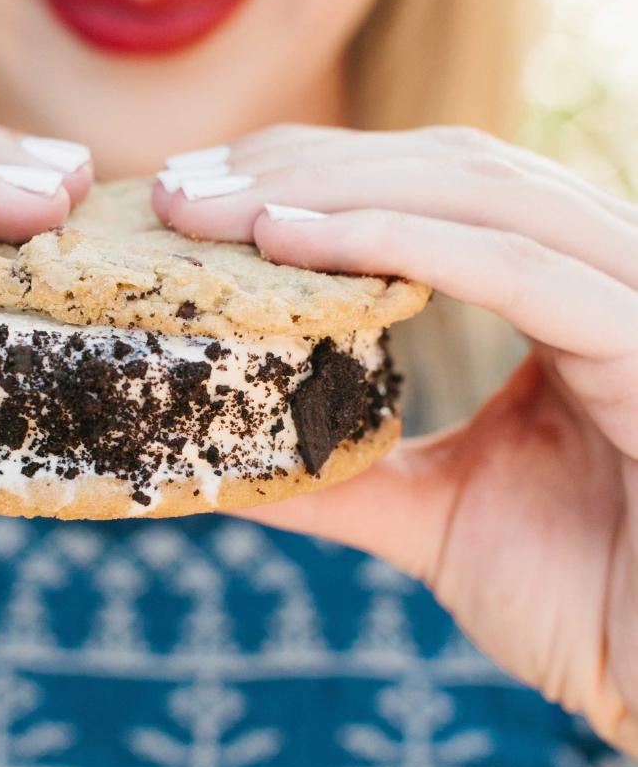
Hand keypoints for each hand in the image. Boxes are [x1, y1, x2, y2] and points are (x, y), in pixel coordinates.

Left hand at [154, 125, 637, 753]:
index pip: (435, 188)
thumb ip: (340, 476)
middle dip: (303, 164)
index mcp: (564, 296)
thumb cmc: (588, 602)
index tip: (195, 191)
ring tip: (212, 210)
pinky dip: (399, 242)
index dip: (316, 172)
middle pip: (447, 167)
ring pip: (478, 193)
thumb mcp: (433, 517)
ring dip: (332, 190)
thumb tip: (216, 460)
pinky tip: (292, 241)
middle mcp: (606, 274)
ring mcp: (635, 299)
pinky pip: (517, 269)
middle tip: (175, 188)